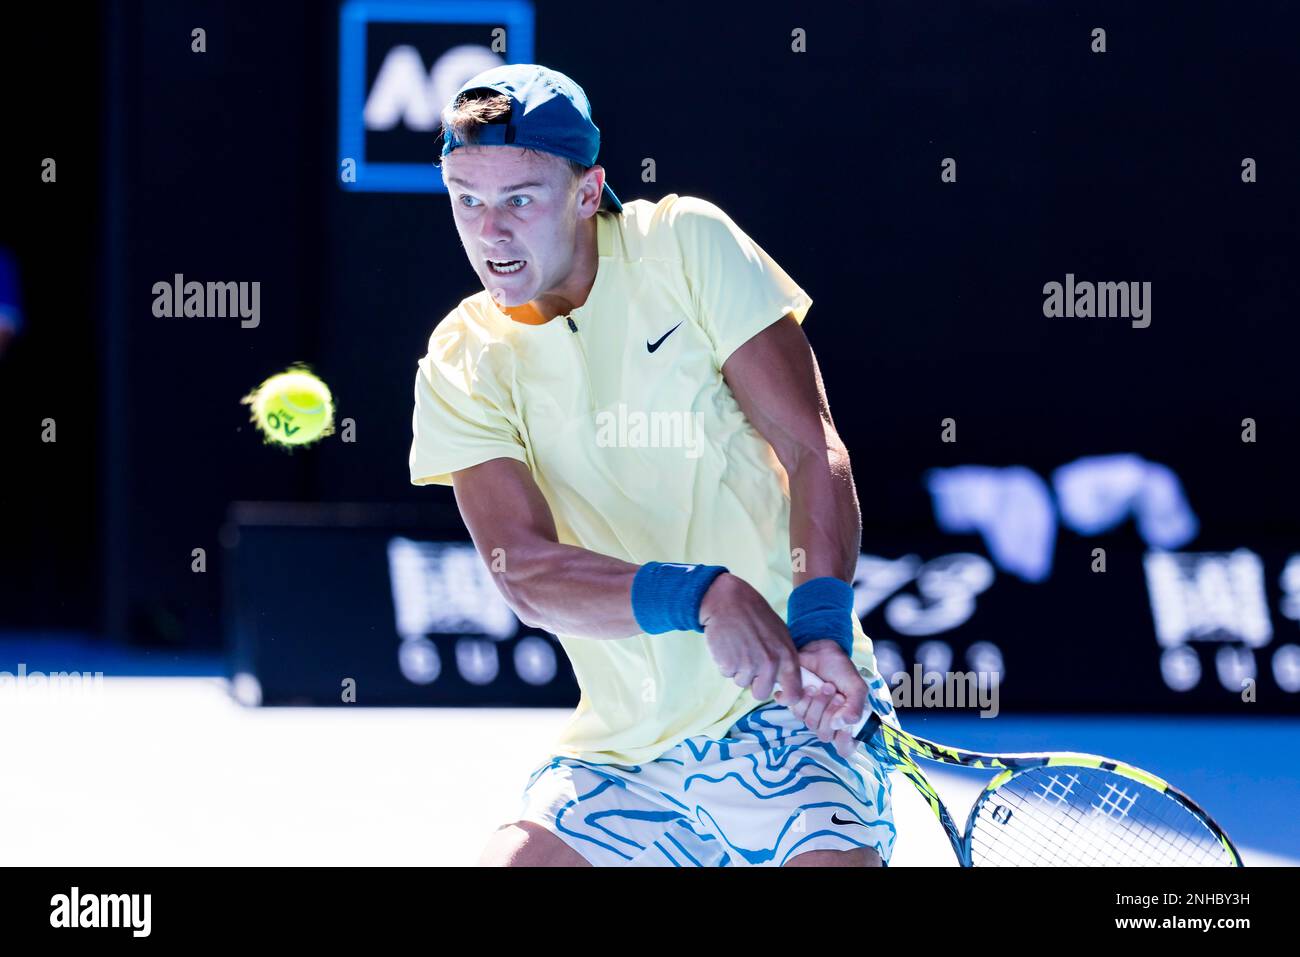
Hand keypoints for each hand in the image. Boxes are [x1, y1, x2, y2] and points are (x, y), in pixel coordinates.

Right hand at [698, 573, 804, 706]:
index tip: (778, 694)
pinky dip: (725, 663)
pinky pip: (726, 674)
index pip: (794, 693)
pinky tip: (728, 645)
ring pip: (742, 683)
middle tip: (749, 663)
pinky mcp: (729, 664)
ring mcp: (749, 665)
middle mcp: (770, 663)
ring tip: (738, 648)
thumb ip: (785, 658)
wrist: (728, 600)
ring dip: (738, 670)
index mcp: (787, 657)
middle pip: (761, 694)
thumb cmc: (755, 615)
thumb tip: (787, 682)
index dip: (785, 698)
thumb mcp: (780, 634)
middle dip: (754, 683)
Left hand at [774, 639, 866, 759]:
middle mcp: (828, 722)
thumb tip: (840, 725)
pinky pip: (794, 710)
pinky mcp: (795, 704)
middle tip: (834, 692)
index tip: (845, 727)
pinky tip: (808, 685)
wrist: (821, 650)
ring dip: (818, 701)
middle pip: (825, 735)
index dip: (844, 742)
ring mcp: (811, 713)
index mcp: (846, 722)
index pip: (845, 748)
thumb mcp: (856, 687)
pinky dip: (802, 697)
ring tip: (824, 685)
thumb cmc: (841, 670)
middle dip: (830, 711)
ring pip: (810, 722)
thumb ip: (855, 708)